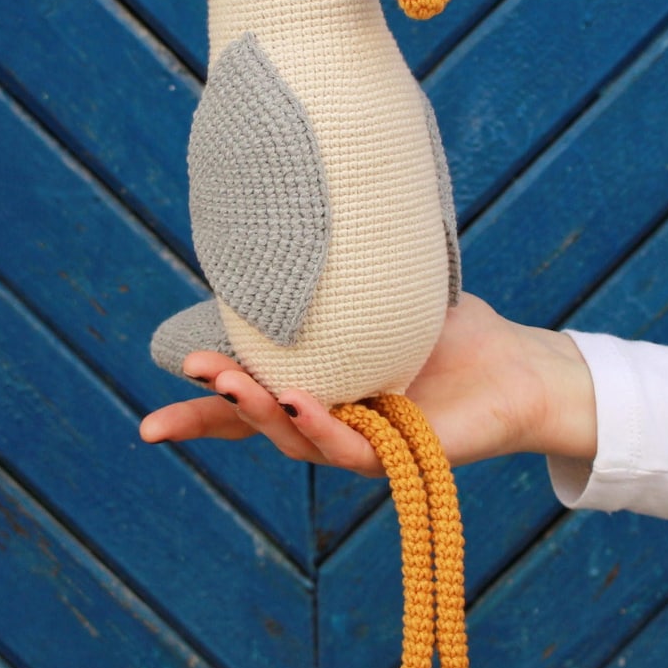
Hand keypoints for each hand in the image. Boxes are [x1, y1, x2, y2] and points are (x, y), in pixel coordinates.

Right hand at [136, 292, 597, 474]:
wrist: (520, 366)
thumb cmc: (455, 331)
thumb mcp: (386, 293)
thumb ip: (341, 274)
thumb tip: (293, 210)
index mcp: (317, 388)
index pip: (248, 404)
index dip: (200, 416)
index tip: (147, 429)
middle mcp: (329, 422)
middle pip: (257, 425)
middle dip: (218, 405)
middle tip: (194, 371)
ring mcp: (359, 443)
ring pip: (291, 438)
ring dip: (258, 410)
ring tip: (231, 382)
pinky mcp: (396, 457)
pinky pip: (346, 450)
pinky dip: (316, 426)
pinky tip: (294, 404)